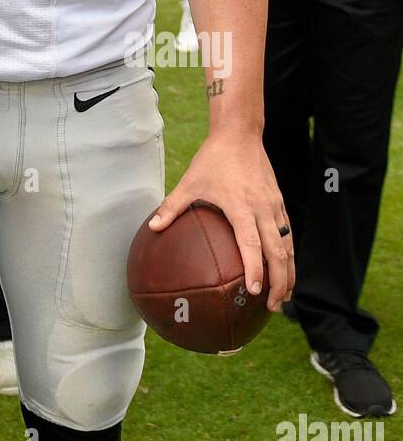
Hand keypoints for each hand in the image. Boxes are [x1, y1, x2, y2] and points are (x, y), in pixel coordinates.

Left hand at [148, 134, 293, 310]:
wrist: (240, 134)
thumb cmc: (213, 159)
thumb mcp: (190, 181)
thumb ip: (171, 206)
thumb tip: (152, 227)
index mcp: (241, 206)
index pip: (252, 245)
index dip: (255, 270)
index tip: (254, 292)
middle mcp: (262, 209)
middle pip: (278, 253)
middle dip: (279, 282)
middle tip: (272, 306)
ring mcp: (274, 206)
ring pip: (288, 246)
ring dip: (288, 273)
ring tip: (284, 297)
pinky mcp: (279, 203)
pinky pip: (287, 234)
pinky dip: (288, 255)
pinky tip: (284, 268)